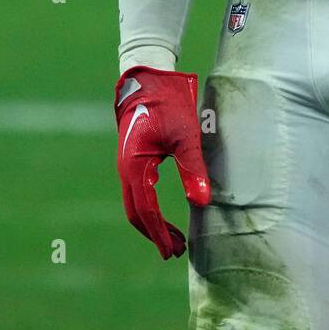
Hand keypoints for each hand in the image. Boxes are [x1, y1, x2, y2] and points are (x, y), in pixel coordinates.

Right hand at [114, 66, 210, 258]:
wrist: (148, 77)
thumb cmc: (168, 103)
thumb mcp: (186, 135)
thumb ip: (193, 169)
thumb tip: (202, 203)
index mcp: (135, 165)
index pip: (146, 210)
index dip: (159, 233)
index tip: (173, 252)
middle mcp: (125, 168)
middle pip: (136, 212)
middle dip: (154, 234)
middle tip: (174, 252)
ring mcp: (126, 164)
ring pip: (135, 203)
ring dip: (151, 223)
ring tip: (171, 239)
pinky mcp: (132, 158)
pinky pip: (137, 191)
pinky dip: (149, 208)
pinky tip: (162, 214)